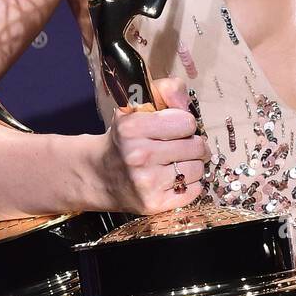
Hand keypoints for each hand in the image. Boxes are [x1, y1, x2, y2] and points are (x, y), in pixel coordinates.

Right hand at [97, 76, 210, 213]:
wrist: (98, 175)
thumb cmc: (124, 138)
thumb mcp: (136, 106)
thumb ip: (165, 91)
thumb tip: (185, 102)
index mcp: (132, 128)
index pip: (186, 122)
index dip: (184, 123)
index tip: (174, 127)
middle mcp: (138, 156)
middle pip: (197, 147)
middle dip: (192, 144)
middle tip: (179, 145)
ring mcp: (146, 183)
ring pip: (198, 169)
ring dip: (192, 164)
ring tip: (176, 162)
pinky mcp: (154, 204)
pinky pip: (194, 190)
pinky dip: (190, 183)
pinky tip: (174, 178)